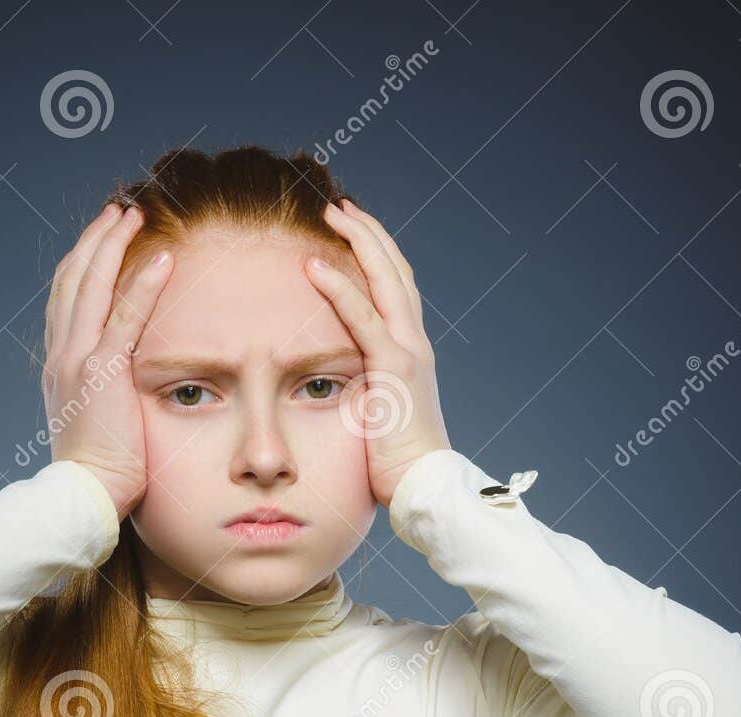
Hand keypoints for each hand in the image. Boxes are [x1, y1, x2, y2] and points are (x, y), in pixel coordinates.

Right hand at [42, 201, 173, 518]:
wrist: (80, 498)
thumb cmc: (95, 473)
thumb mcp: (92, 422)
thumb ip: (100, 394)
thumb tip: (120, 385)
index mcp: (59, 364)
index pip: (68, 298)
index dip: (84, 262)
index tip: (103, 238)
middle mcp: (61, 353)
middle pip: (74, 278)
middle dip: (96, 239)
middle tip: (119, 211)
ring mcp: (78, 360)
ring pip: (92, 285)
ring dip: (113, 245)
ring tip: (134, 215)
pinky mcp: (103, 373)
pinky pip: (125, 317)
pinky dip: (142, 284)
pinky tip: (162, 258)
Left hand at [304, 199, 451, 508]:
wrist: (427, 489)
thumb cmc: (397, 464)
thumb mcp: (375, 415)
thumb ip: (361, 390)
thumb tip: (330, 385)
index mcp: (410, 352)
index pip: (394, 289)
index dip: (374, 254)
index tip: (348, 229)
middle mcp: (415, 343)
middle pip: (394, 269)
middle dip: (367, 232)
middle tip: (338, 204)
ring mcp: (408, 352)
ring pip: (385, 279)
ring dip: (357, 241)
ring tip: (331, 212)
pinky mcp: (394, 369)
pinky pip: (362, 318)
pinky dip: (339, 288)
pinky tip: (314, 265)